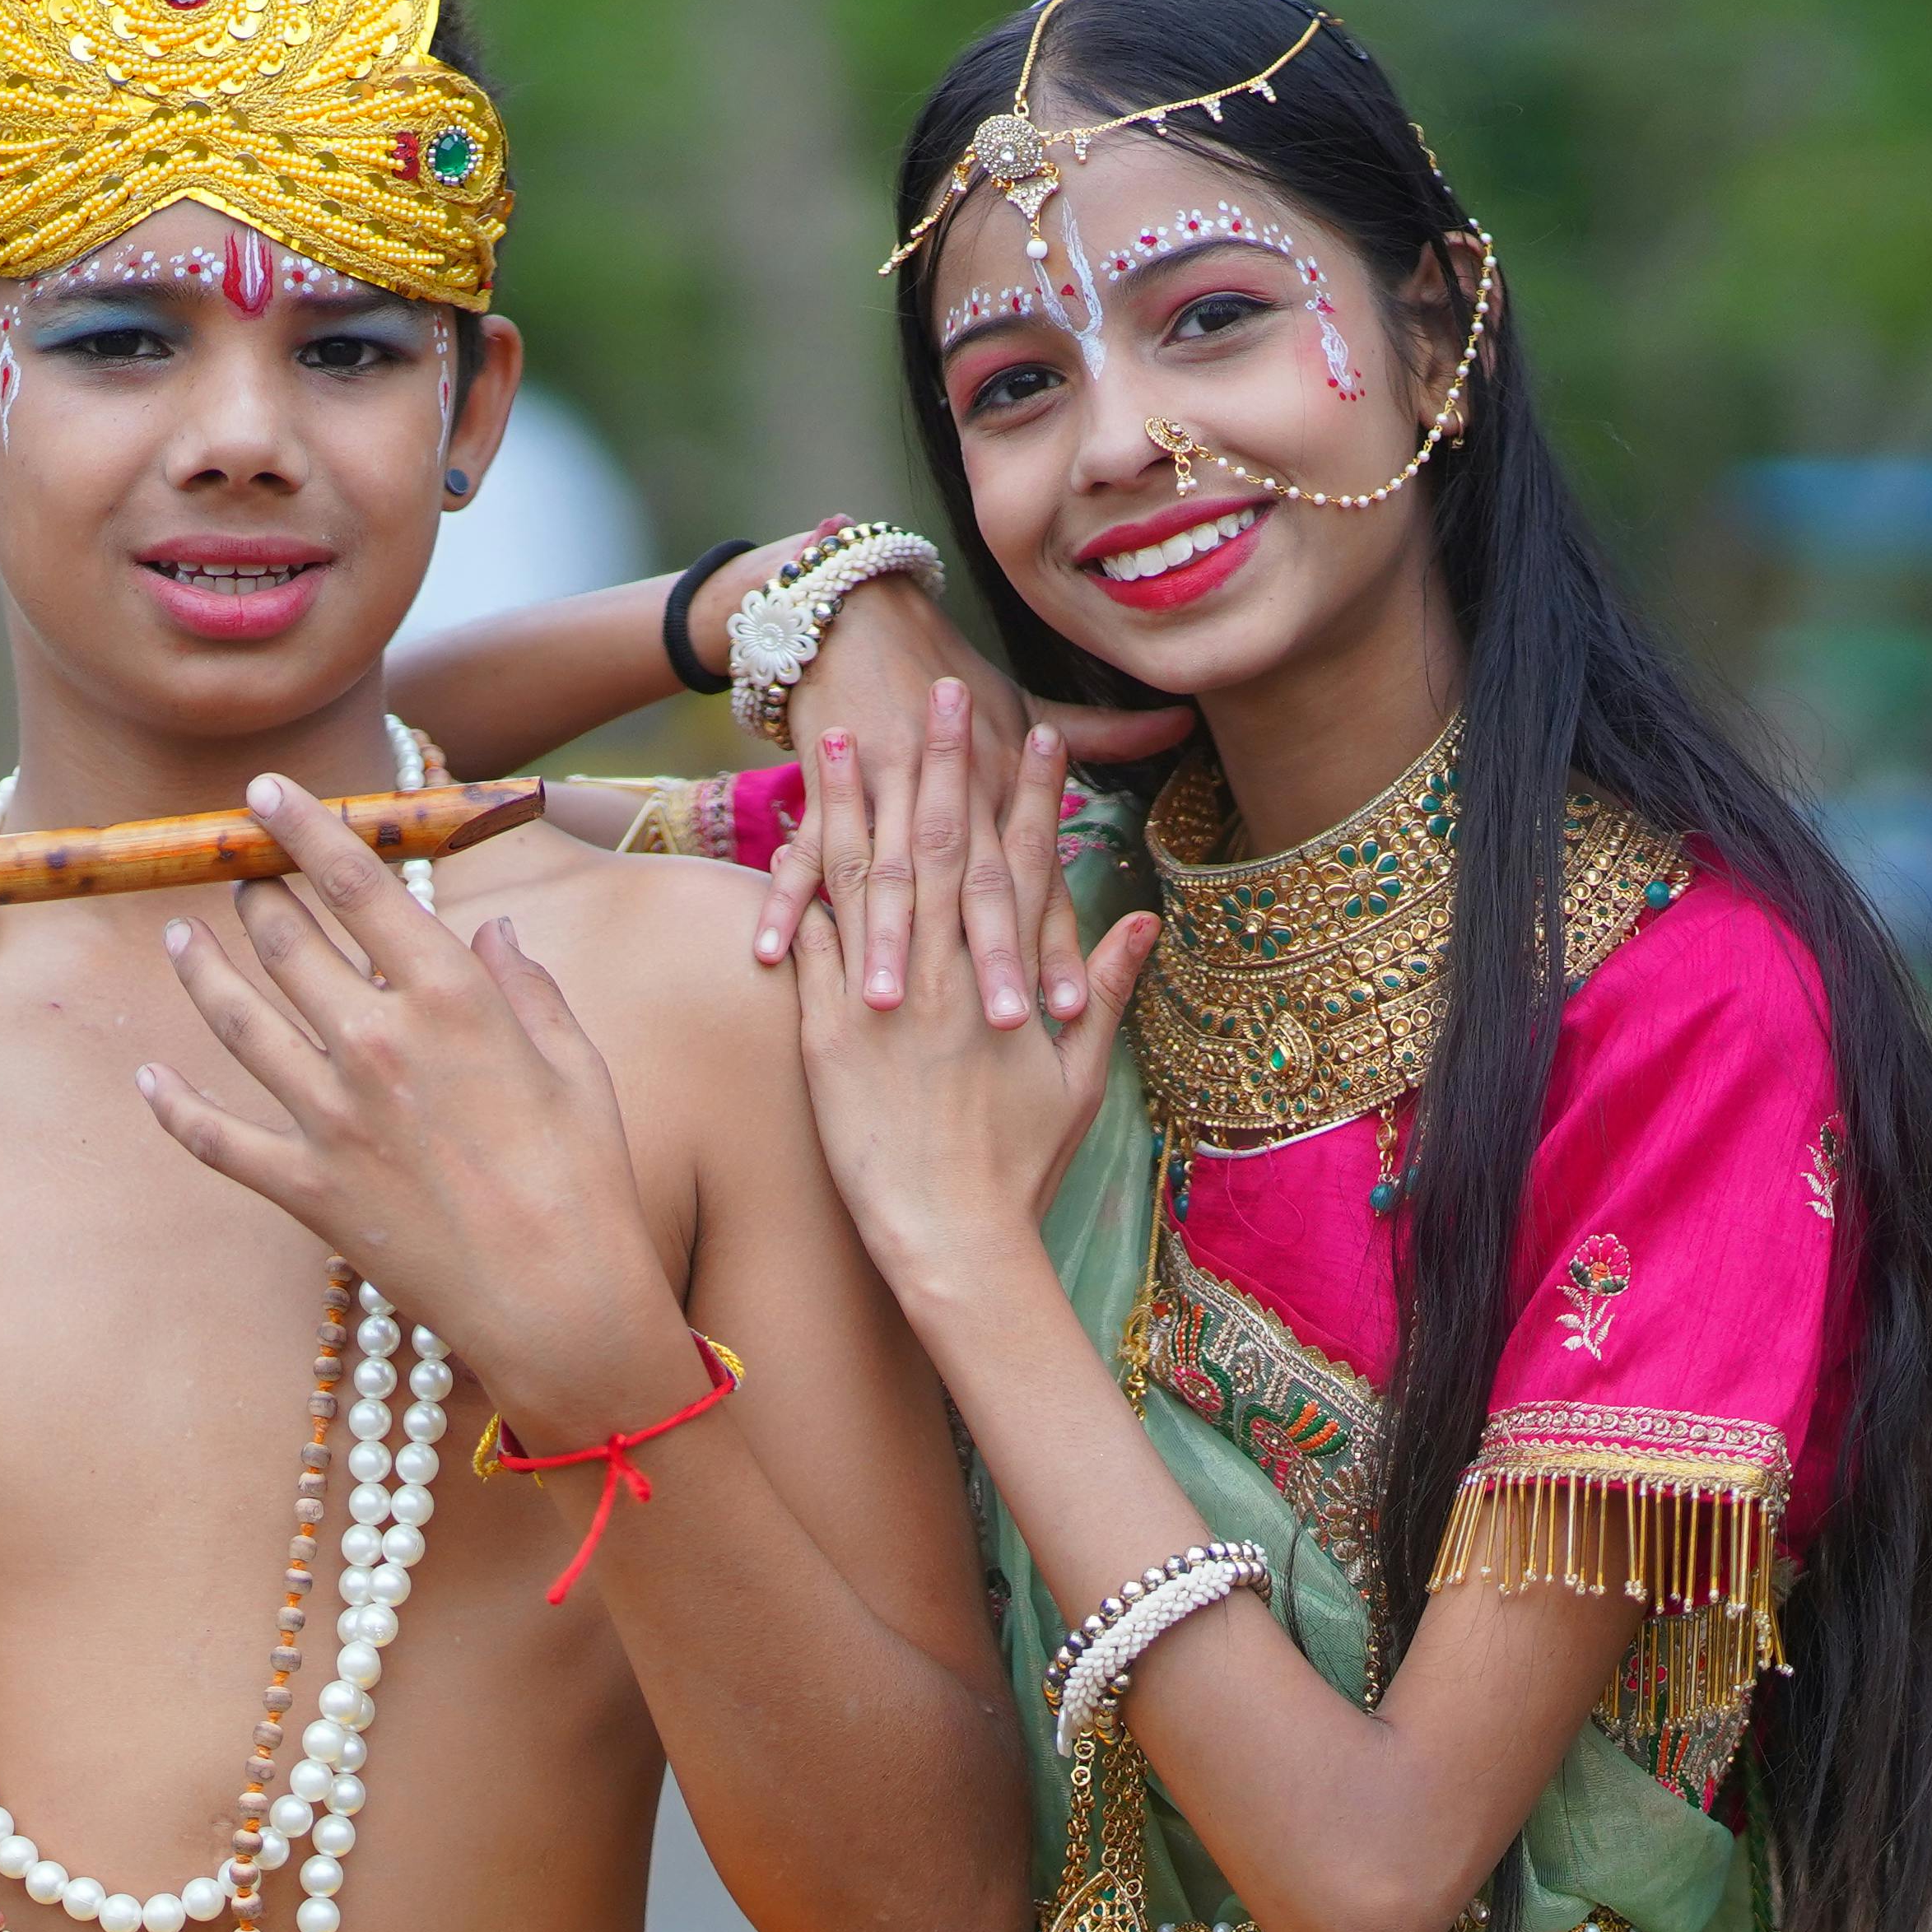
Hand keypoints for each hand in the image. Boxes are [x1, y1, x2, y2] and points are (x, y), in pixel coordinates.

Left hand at [135, 777, 695, 1433]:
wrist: (561, 1305)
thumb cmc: (586, 1180)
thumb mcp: (575, 1064)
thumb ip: (525, 988)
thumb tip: (492, 932)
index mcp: (450, 998)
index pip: (357, 881)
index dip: (304, 825)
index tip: (264, 792)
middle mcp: (375, 1043)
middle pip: (286, 941)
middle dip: (256, 897)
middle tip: (243, 877)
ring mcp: (330, 1117)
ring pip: (235, 1020)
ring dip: (200, 971)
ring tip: (180, 939)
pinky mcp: (306, 1188)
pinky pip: (214, 1138)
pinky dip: (171, 1106)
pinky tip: (147, 1076)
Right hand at [746, 571, 1180, 1016]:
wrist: (863, 614)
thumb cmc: (953, 676)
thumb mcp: (1025, 702)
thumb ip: (1103, 730)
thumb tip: (1180, 722)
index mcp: (999, 790)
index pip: (1034, 881)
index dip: (1055, 941)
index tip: (1072, 1005)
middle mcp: (949, 795)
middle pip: (970, 890)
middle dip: (984, 959)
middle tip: (1001, 1024)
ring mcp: (881, 791)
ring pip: (886, 879)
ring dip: (883, 942)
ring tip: (888, 1005)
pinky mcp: (824, 788)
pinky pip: (800, 855)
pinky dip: (784, 901)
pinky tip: (768, 954)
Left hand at [785, 683, 1157, 1299]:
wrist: (952, 1240)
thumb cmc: (1020, 1167)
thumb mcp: (1080, 1080)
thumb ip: (1106, 992)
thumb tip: (1142, 924)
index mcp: (1012, 984)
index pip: (1027, 868)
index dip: (1033, 796)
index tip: (1037, 731)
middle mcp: (950, 979)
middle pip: (945, 849)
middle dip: (944, 765)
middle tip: (942, 691)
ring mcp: (886, 1002)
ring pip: (870, 879)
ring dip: (858, 802)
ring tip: (846, 734)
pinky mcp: (829, 1034)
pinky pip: (812, 942)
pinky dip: (801, 883)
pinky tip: (790, 831)